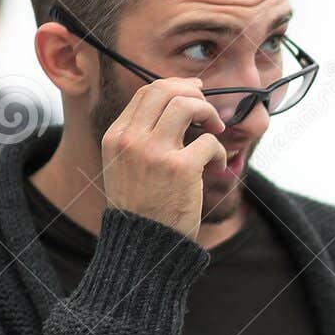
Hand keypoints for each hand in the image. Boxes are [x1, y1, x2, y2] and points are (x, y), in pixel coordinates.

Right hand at [99, 77, 227, 241]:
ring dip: (209, 112)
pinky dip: (220, 151)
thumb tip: (177, 104)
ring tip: (216, 129)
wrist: (143, 247)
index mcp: (115, 137)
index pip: (146, 93)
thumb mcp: (125, 167)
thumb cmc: (141, 208)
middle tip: (209, 110)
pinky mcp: (181, 169)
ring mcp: (155, 153)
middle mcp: (130, 140)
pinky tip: (218, 166)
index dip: (174, 87)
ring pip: (186, 104)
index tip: (194, 93)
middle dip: (194, 93)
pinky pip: (209, 141)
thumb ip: (141, 137)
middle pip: (165, 90)